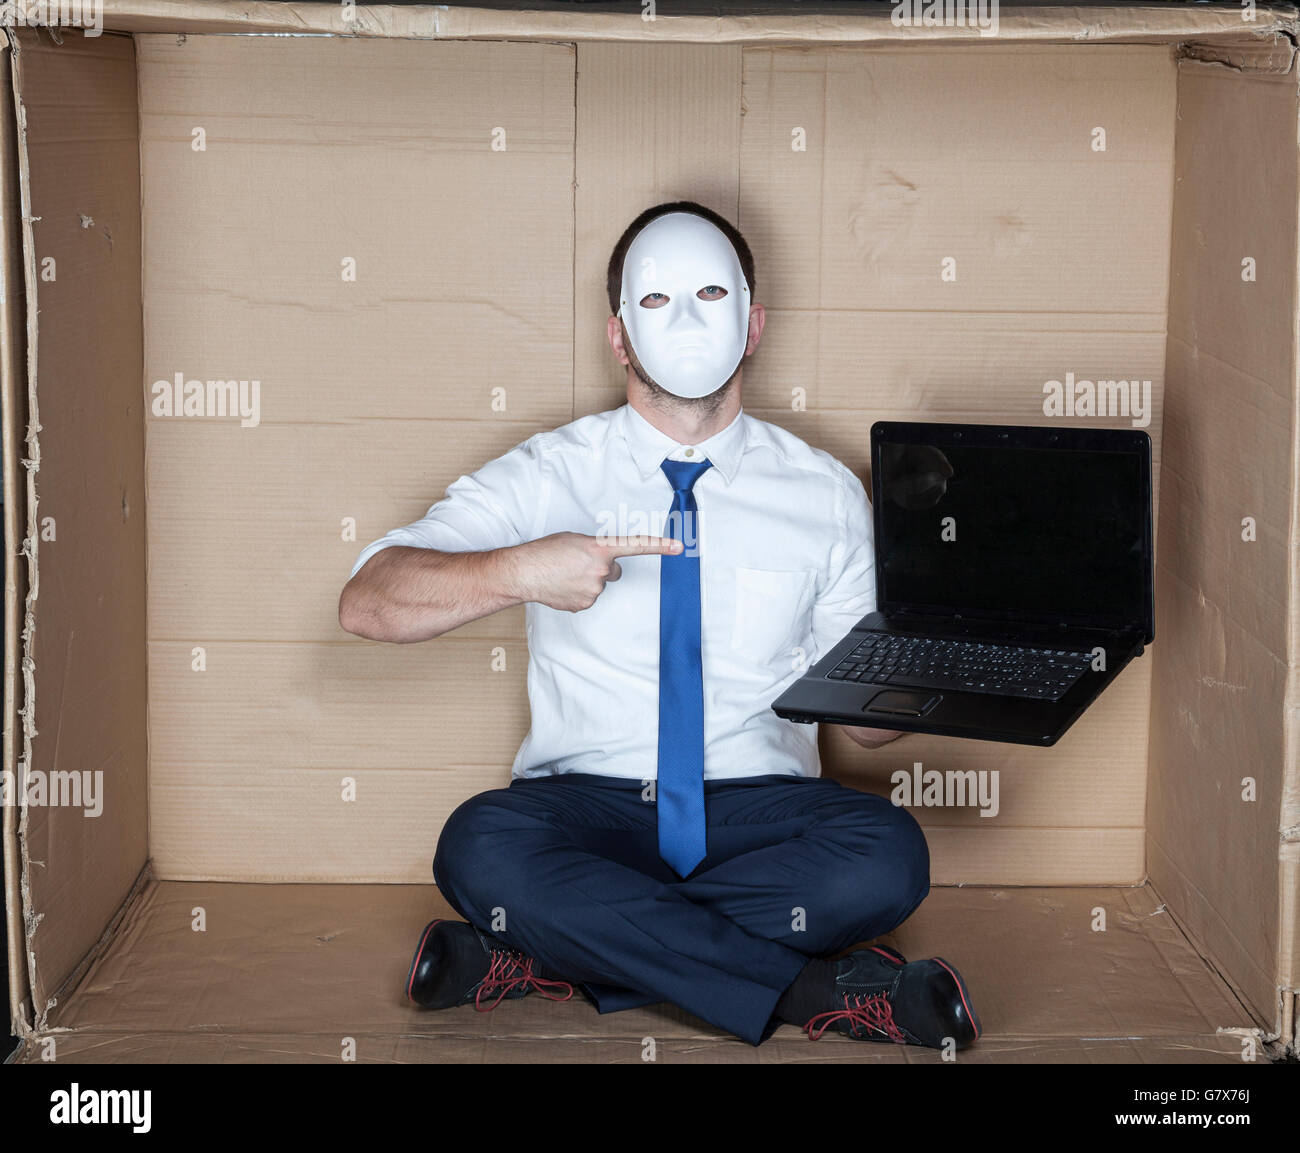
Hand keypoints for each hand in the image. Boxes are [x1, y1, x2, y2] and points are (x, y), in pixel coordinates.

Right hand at [507, 532, 682, 611]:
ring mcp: (594, 590)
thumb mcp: (574, 540)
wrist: (524, 572)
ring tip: (565, 575)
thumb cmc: (545, 551)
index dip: (660, 546)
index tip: (679, 547)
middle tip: (580, 565)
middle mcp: (601, 570)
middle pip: (614, 571)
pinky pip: (588, 597)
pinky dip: (578, 593)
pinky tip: (562, 587)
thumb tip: (601, 562)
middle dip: (603, 569)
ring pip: (600, 585)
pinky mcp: (585, 604)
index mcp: (600, 549)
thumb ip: (594, 549)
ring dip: (587, 581)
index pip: (636, 546)